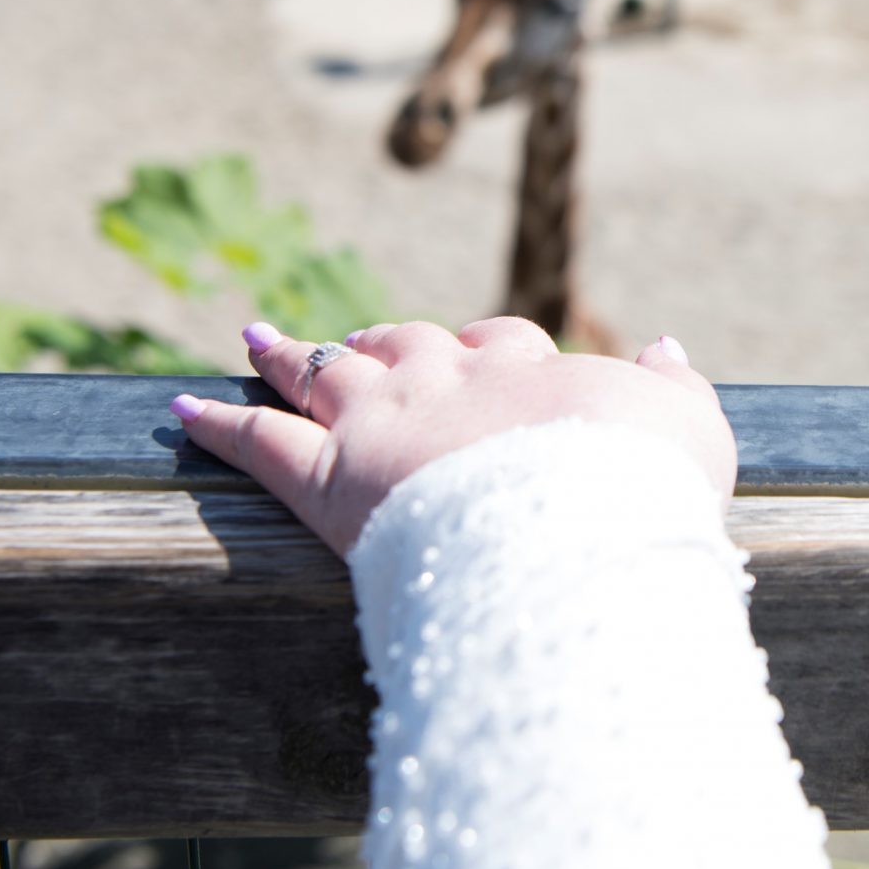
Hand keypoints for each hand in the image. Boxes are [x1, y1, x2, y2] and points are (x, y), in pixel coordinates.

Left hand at [170, 318, 735, 555]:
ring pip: (323, 374)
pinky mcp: (329, 479)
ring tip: (260, 340)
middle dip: (380, 337)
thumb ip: (675, 392)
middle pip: (403, 344)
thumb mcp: (690, 436)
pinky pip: (258, 442)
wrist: (578, 534)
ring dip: (290, 355)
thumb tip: (666, 349)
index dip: (484, 347)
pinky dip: (216, 423)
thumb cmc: (645, 495)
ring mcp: (383, 424)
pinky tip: (178, 409)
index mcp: (530, 375)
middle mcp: (449, 384)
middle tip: (359, 334)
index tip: (476, 350)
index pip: (499, 343)